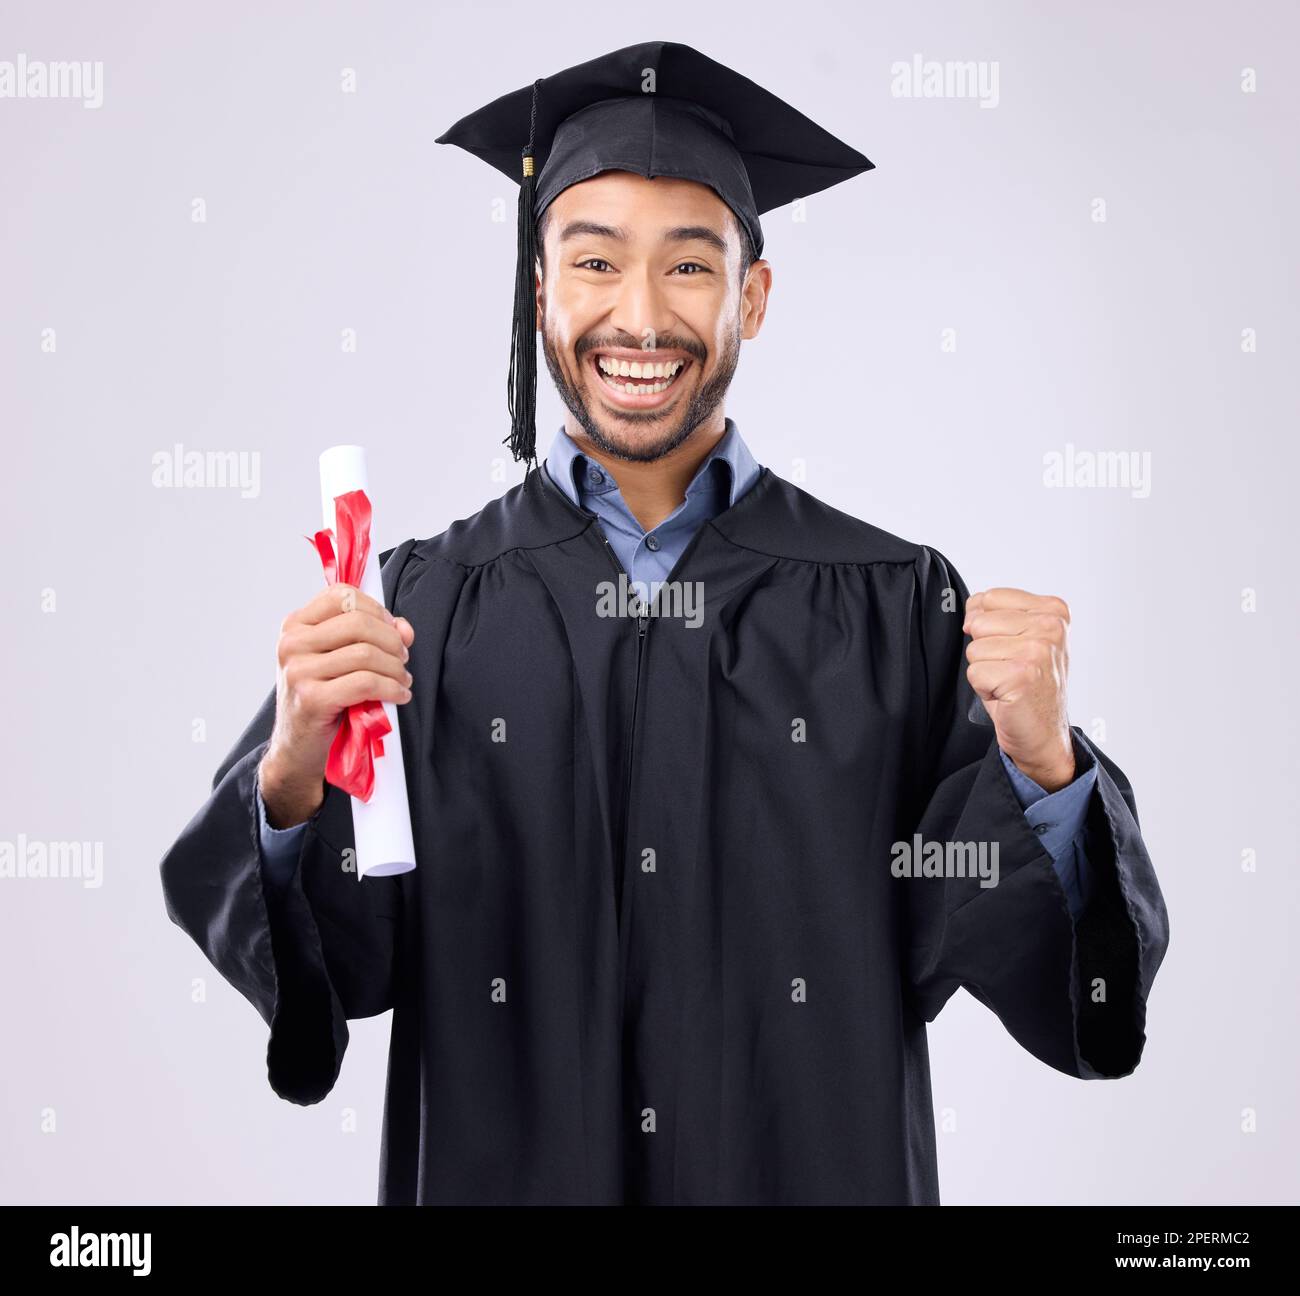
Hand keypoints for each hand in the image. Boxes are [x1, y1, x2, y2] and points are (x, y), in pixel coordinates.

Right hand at [259, 583, 415, 827]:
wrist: (298, 748)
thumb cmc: (322, 699)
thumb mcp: (339, 660)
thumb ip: (370, 637)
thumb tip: (404, 628)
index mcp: (295, 625)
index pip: (342, 595)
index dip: (376, 609)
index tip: (393, 630)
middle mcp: (292, 643)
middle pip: (358, 622)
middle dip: (392, 640)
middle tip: (403, 659)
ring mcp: (298, 671)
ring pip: (366, 653)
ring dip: (395, 668)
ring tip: (402, 680)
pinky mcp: (312, 699)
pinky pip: (366, 683)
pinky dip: (391, 688)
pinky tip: (399, 695)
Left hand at [962, 587, 1074, 791]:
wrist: (1043, 733)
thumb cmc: (1029, 687)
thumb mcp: (1019, 639)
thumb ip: (997, 614)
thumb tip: (970, 612)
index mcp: (1053, 611)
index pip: (989, 598)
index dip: (987, 627)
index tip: (1011, 648)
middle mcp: (1050, 627)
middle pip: (978, 622)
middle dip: (984, 651)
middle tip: (1009, 670)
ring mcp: (1038, 650)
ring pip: (974, 649)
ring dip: (984, 671)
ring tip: (1008, 682)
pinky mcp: (1022, 675)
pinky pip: (974, 672)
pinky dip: (983, 689)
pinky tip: (1006, 695)